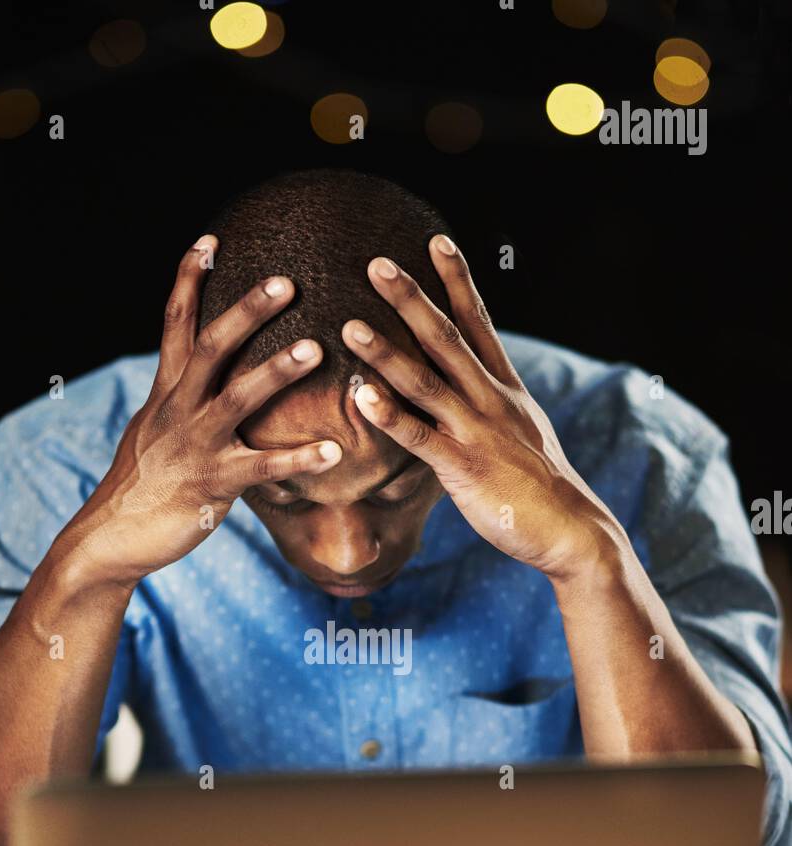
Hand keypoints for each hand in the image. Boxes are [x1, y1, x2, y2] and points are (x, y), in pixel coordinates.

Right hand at [56, 236, 340, 588]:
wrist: (113, 536)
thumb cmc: (143, 483)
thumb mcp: (155, 430)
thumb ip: (181, 398)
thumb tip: (197, 373)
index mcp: (166, 392)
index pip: (175, 323)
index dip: (189, 279)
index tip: (210, 240)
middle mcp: (179, 410)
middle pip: (211, 347)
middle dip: (247, 311)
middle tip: (287, 280)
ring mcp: (196, 446)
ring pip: (236, 398)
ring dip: (277, 371)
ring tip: (317, 348)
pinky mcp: (213, 485)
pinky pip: (263, 468)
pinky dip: (299, 459)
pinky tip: (335, 452)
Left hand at [341, 238, 622, 581]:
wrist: (572, 529)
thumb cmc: (541, 486)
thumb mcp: (521, 433)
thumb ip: (491, 408)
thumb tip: (471, 392)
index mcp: (505, 389)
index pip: (480, 322)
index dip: (458, 280)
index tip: (437, 240)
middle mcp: (491, 400)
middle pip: (447, 338)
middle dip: (411, 299)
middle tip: (375, 263)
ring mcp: (477, 432)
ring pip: (426, 382)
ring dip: (386, 353)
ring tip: (350, 326)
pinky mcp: (464, 468)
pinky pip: (419, 437)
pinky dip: (389, 415)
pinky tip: (360, 396)